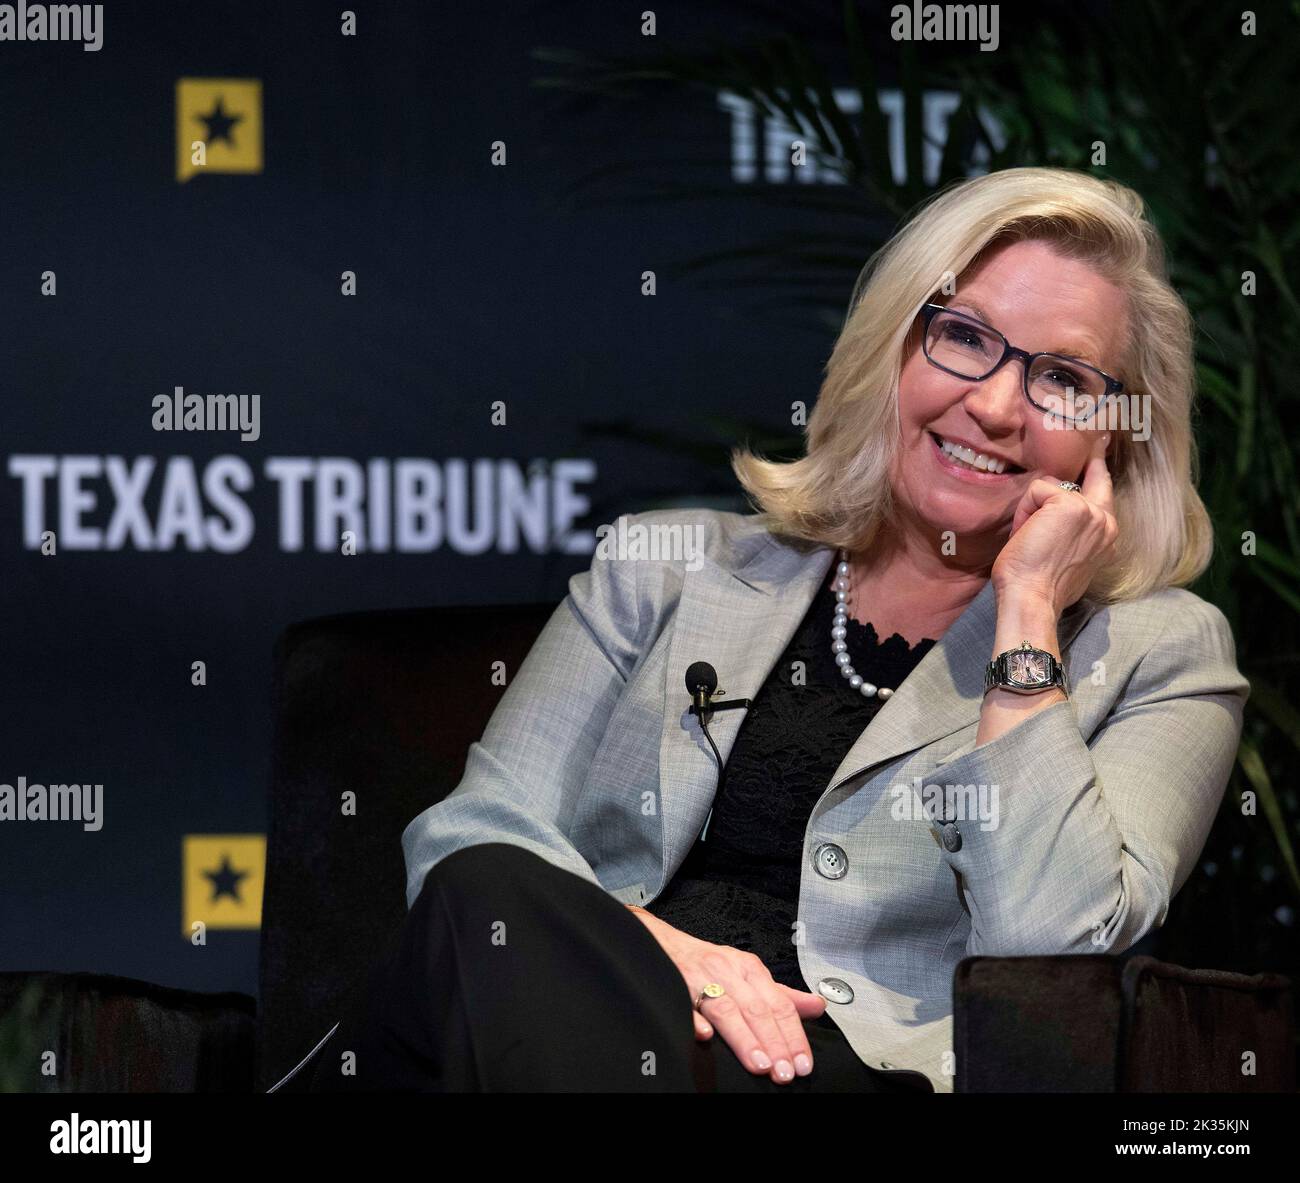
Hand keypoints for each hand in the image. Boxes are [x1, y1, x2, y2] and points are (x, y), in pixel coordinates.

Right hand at [629, 909, 826, 1083]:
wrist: (665, 944)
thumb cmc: (709, 964)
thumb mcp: (749, 973)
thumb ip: (782, 995)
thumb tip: (817, 1007)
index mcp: (749, 970)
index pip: (779, 1005)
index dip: (793, 1035)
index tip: (802, 1062)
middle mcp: (727, 973)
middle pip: (756, 1009)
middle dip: (773, 1043)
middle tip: (784, 1072)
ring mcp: (700, 980)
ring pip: (726, 1009)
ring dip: (744, 1038)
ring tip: (760, 1064)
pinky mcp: (674, 986)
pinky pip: (685, 1005)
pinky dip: (695, 1020)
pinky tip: (705, 1037)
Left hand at [991, 432, 1117, 614]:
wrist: (1032, 598)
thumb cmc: (1039, 585)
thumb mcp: (1066, 556)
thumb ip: (1071, 532)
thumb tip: (1054, 518)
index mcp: (1107, 535)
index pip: (1105, 493)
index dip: (1100, 471)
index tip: (1101, 450)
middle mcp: (1106, 521)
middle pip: (1094, 477)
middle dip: (1091, 459)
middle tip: (1098, 434)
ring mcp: (1091, 511)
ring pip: (1053, 488)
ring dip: (1033, 511)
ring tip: (1028, 538)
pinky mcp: (1069, 504)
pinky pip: (1037, 491)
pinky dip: (1024, 512)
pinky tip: (1025, 533)